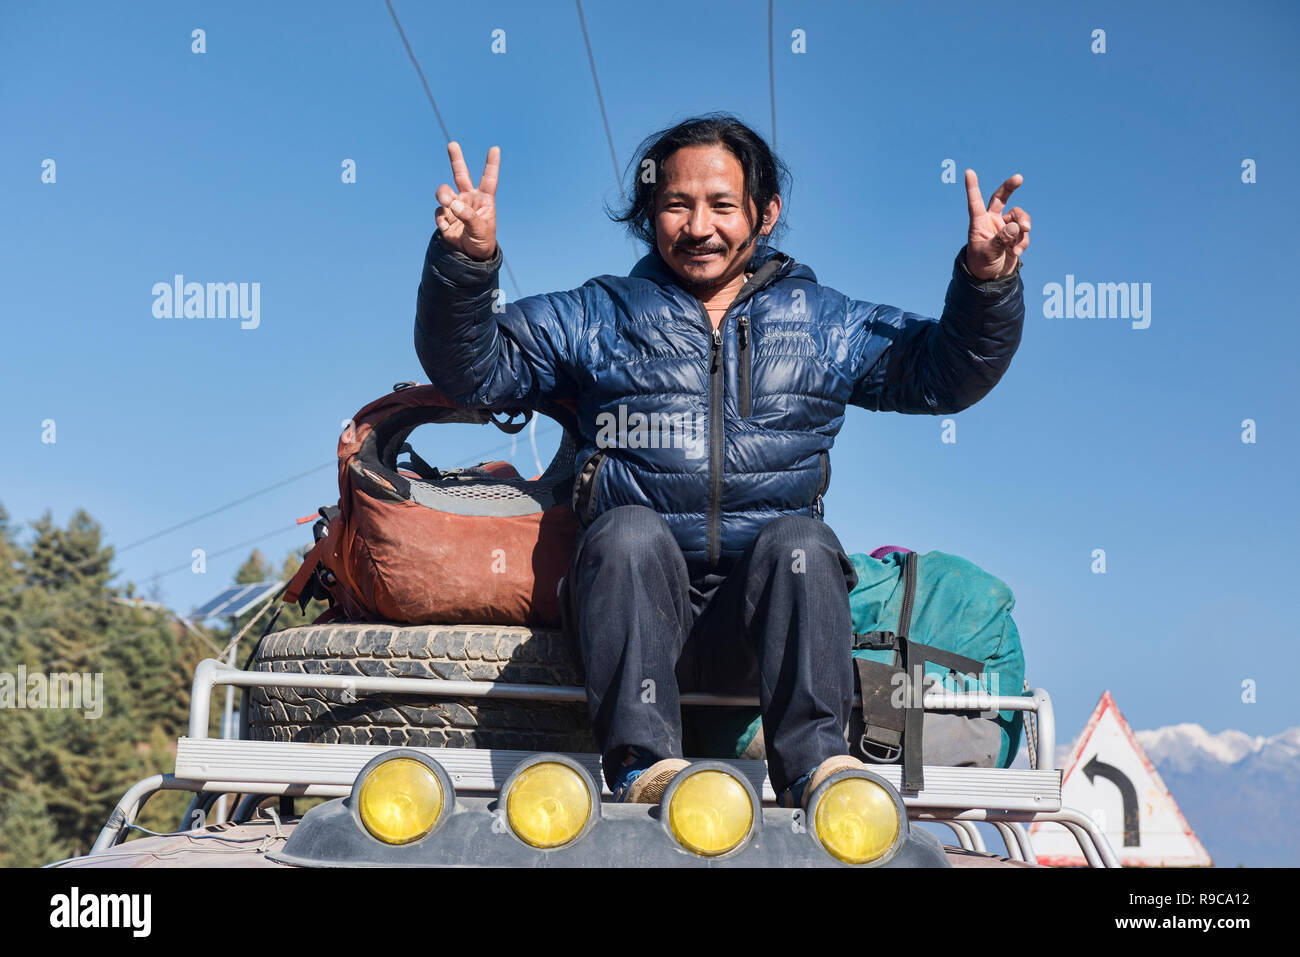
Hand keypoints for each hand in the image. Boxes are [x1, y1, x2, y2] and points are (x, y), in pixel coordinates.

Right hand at [435, 142, 499, 261]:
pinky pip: (439, 212)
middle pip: (461, 175)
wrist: (470, 256)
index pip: (488, 179)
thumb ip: (468, 216)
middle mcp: (468, 199)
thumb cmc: (482, 241)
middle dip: (456, 159)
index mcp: (484, 200)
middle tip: (452, 145)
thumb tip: (453, 204)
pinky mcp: (445, 216)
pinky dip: (441, 219)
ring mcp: (455, 206)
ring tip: (446, 203)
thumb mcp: (480, 229)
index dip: (491, 164)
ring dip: (443, 195)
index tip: (495, 149)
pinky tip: (447, 228)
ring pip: (444, 192)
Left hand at [964, 169, 1030, 279]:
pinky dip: (1023, 241)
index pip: (975, 202)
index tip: (968, 172)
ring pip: (1019, 217)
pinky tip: (1016, 252)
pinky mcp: (1015, 235)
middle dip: (1010, 187)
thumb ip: (1001, 240)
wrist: (991, 278)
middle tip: (1019, 178)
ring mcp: (1005, 227)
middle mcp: (992, 221)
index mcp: (979, 223)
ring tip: (1024, 232)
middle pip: (1001, 198)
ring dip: (1024, 223)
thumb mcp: (988, 253)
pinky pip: (1024, 233)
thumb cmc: (981, 264)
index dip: (972, 187)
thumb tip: (1016, 226)